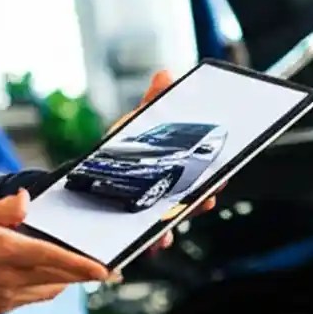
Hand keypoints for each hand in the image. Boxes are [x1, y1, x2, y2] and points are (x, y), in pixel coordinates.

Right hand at [0, 190, 112, 313]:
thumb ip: (3, 208)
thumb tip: (26, 200)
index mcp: (7, 253)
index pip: (58, 261)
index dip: (86, 267)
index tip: (108, 270)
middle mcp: (9, 280)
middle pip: (58, 280)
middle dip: (80, 275)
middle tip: (98, 269)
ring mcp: (1, 297)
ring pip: (44, 292)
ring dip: (60, 282)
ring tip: (68, 270)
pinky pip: (26, 300)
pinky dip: (39, 289)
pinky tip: (35, 278)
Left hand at [109, 70, 223, 256]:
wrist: (91, 175)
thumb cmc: (122, 148)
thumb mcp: (138, 123)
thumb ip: (154, 101)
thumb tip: (166, 74)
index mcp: (178, 164)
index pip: (204, 171)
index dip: (214, 174)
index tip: (220, 176)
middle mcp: (173, 188)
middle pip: (194, 195)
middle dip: (203, 196)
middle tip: (207, 194)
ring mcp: (158, 208)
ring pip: (175, 216)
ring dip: (179, 220)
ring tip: (174, 222)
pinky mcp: (139, 224)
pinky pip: (150, 234)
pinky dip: (155, 238)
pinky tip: (155, 239)